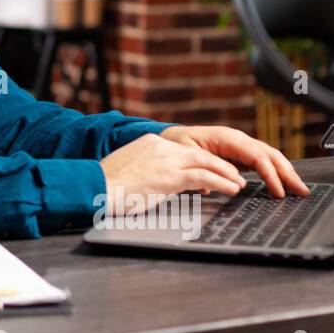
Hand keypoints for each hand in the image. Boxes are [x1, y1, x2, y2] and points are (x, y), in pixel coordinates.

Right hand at [99, 132, 248, 214]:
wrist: (94, 186)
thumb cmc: (104, 185)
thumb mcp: (128, 170)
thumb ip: (145, 170)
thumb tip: (153, 181)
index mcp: (150, 143)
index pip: (183, 150)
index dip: (201, 161)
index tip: (212, 169)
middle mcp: (161, 147)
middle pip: (199, 153)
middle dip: (220, 165)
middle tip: (234, 175)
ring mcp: (166, 160)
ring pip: (207, 162)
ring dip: (227, 174)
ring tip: (239, 183)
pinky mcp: (170, 176)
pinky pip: (204, 177)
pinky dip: (223, 182)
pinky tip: (232, 189)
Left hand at [159, 126, 308, 198]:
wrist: (174, 137)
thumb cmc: (180, 144)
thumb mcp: (187, 153)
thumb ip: (204, 166)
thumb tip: (220, 183)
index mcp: (228, 138)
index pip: (257, 156)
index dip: (270, 174)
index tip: (278, 191)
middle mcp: (239, 140)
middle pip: (270, 155)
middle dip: (288, 173)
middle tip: (302, 191)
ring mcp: (242, 146)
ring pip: (271, 157)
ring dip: (287, 172)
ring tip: (300, 189)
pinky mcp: (242, 154)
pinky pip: (264, 161)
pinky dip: (277, 172)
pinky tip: (285, 183)